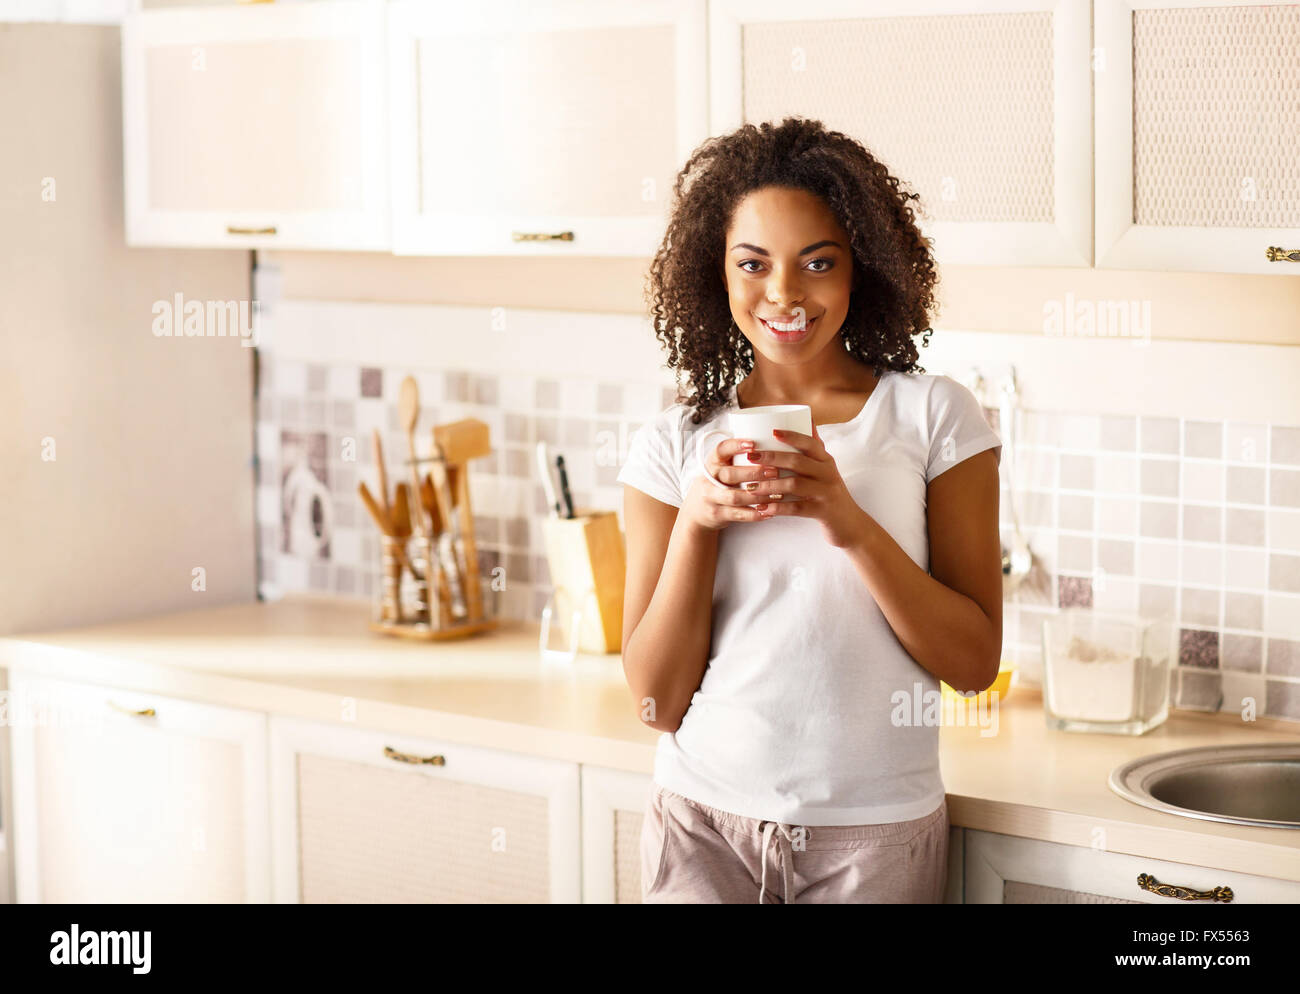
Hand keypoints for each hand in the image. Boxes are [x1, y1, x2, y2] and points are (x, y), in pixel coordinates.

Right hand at [681, 435, 784, 531]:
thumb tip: (772, 442)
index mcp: (713, 462)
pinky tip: (769, 512)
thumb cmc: (718, 483)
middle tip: (774, 471)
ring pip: (735, 497)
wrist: (697, 510)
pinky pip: (737, 515)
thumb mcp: (721, 467)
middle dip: (753, 473)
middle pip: (730, 474)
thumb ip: (738, 458)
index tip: (753, 443)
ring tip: (776, 494)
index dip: (736, 445)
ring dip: (758, 496)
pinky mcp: (717, 514)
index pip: (721, 450)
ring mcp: (711, 498)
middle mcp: (709, 478)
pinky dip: (754, 514)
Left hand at [741, 423, 867, 547]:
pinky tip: (762, 508)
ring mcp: (826, 492)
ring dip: (770, 485)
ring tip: (750, 487)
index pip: (810, 443)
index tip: (772, 432)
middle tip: (751, 457)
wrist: (849, 522)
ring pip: (794, 484)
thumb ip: (815, 447)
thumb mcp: (826, 468)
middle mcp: (828, 473)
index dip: (792, 436)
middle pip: (798, 461)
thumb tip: (808, 417)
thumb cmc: (829, 492)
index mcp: (826, 461)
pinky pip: (796, 508)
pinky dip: (778, 508)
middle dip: (772, 458)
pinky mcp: (822, 511)